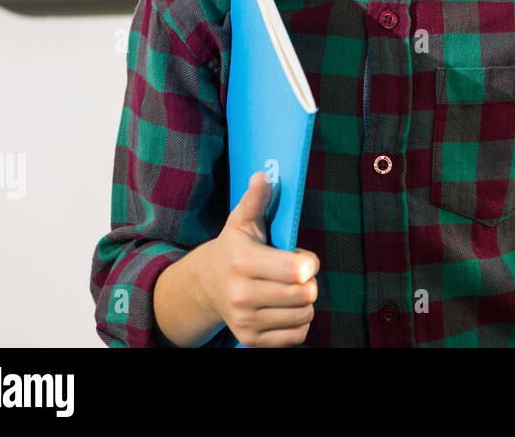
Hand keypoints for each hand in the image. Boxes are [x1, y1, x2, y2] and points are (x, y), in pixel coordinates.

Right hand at [197, 170, 319, 346]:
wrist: (205, 286)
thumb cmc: (232, 249)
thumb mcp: (242, 221)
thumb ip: (256, 199)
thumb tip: (264, 175)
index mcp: (243, 263)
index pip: (299, 270)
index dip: (309, 262)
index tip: (300, 257)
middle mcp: (241, 295)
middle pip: (305, 294)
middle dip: (307, 281)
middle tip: (294, 274)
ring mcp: (245, 321)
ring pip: (304, 315)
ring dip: (304, 302)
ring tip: (286, 289)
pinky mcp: (250, 339)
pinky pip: (296, 337)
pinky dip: (298, 323)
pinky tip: (284, 308)